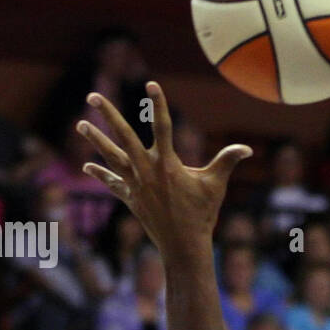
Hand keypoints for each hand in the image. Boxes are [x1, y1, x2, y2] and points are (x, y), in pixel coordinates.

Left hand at [77, 82, 251, 261]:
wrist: (183, 245)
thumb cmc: (202, 214)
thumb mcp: (216, 185)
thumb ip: (227, 161)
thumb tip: (248, 149)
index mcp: (168, 164)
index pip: (163, 126)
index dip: (158, 104)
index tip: (151, 84)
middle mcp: (147, 171)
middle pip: (123, 136)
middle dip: (108, 115)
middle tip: (93, 95)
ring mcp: (136, 184)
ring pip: (111, 157)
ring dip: (96, 140)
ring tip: (81, 124)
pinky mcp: (131, 198)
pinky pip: (113, 183)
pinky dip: (101, 174)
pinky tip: (87, 166)